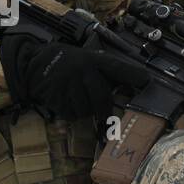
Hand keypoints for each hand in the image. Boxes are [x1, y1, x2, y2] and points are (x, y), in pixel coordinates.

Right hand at [0, 35, 149, 124]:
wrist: (36, 63)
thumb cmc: (70, 64)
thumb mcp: (88, 59)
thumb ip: (107, 72)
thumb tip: (135, 86)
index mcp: (94, 60)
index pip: (118, 68)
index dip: (133, 76)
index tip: (147, 83)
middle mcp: (83, 70)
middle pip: (101, 99)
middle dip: (105, 112)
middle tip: (108, 124)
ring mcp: (69, 83)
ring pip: (87, 109)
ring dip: (86, 111)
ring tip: (78, 100)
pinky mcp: (57, 96)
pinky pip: (72, 114)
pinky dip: (72, 114)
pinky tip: (67, 102)